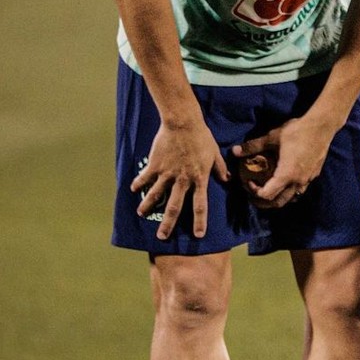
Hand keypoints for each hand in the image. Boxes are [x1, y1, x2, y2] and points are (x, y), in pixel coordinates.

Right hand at [131, 118, 228, 239]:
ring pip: (155, 195)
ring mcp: (167, 173)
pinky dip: (138, 183)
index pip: (200, 205)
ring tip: (141, 214)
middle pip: (175, 207)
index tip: (198, 235)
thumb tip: (227, 179)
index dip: (200, 221)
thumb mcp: (215, 153)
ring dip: (147, 206)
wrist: (183, 123)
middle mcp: (182, 180)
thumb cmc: (201, 137)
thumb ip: (220, 168)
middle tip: (162, 237)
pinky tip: (132, 189)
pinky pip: (145, 177)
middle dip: (168, 224)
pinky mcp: (155, 164)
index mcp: (199, 179)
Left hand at [234, 113, 334, 208]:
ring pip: (291, 198)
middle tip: (253, 194)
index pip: (267, 195)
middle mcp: (297, 182)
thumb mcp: (271, 137)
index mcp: (286, 175)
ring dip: (278, 198)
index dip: (254, 193)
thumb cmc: (297, 131)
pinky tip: (285, 180)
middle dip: (263, 202)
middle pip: (278, 202)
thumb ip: (253, 146)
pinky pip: (300, 190)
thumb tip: (234, 151)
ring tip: (269, 190)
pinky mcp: (313, 175)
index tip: (249, 183)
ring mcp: (307, 180)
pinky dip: (289, 191)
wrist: (322, 126)